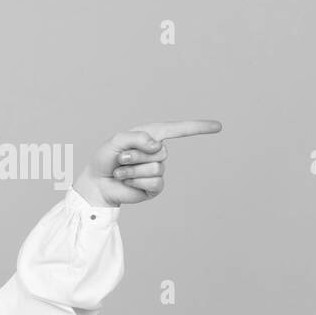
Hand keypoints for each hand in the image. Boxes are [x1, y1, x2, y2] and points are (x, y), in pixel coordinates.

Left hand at [75, 119, 222, 207]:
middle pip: (161, 151)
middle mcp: (157, 153)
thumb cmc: (106, 158)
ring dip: (132, 169)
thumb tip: (158, 146)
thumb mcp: (117, 140)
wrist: (97, 182)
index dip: (198, 127)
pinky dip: (136, 181)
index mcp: (151, 136)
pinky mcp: (155, 187)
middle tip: (121, 158)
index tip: (218, 126)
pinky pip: (154, 182)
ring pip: (155, 168)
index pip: (178, 130)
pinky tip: (127, 181)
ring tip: (121, 170)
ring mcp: (158, 171)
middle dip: (136, 154)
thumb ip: (136, 137)